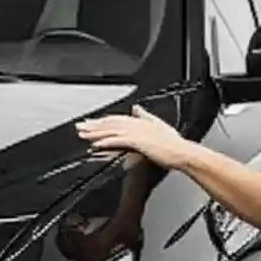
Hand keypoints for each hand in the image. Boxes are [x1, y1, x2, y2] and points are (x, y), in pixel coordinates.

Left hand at [75, 105, 197, 170]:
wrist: (182, 153)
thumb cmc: (173, 144)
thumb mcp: (158, 124)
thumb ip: (145, 115)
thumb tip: (136, 108)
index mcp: (140, 121)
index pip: (116, 119)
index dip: (102, 120)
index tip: (90, 122)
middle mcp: (137, 124)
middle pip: (110, 123)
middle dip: (93, 125)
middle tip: (79, 126)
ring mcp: (137, 132)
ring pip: (111, 130)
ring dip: (95, 132)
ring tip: (82, 134)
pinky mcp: (138, 141)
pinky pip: (118, 141)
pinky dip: (105, 141)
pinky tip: (95, 144)